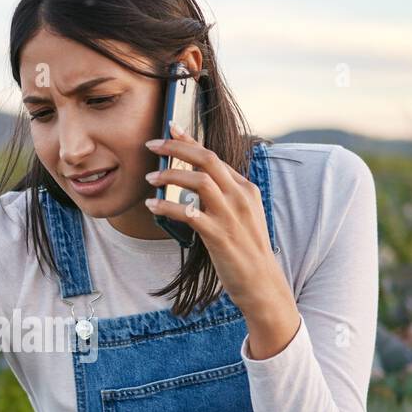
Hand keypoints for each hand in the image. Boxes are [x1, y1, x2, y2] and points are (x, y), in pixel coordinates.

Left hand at [144, 124, 300, 357]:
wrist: (262, 283)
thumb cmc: (247, 251)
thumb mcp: (243, 216)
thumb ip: (224, 197)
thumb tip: (197, 184)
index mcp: (245, 189)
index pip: (214, 156)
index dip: (190, 140)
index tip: (170, 127)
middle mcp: (240, 197)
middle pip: (206, 160)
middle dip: (176, 147)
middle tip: (151, 144)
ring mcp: (231, 215)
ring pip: (198, 181)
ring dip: (169, 176)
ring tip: (149, 179)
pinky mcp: (219, 235)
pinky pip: (188, 213)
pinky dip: (167, 206)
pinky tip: (152, 205)